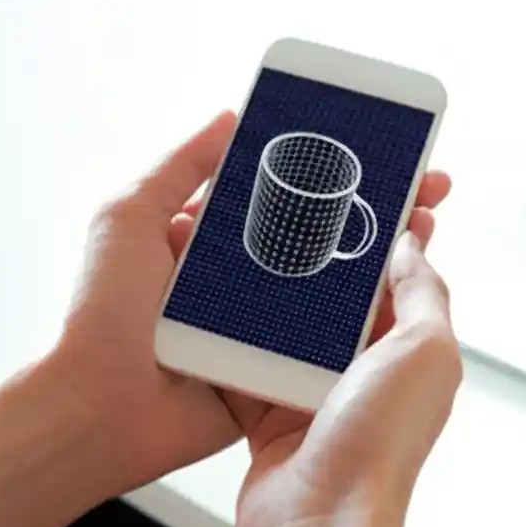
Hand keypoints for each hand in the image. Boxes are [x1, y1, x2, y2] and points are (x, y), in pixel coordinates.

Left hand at [45, 111, 454, 495]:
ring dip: (382, 260)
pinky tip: (401, 296)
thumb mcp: (129, 216)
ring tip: (426, 229)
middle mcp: (241, 280)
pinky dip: (363, 323)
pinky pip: (326, 341)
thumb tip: (229, 116)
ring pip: (333, 286)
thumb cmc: (100, 314)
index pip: (282, 193)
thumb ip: (180, 166)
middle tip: (426, 189)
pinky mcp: (275, 370)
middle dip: (376, 210)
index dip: (330, 171)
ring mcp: (262, 326)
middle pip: (322, 235)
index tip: (376, 151)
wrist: (99, 409)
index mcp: (208, 240)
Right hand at [223, 233, 460, 526]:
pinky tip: (221, 304)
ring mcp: (318, 389)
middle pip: (340, 292)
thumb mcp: (426, 350)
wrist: (318, 518)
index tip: (370, 190)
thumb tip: (414, 243)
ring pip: (291, 321)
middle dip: (319, 254)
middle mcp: (367, 369)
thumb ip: (423, 292)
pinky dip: (236, 336)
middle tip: (294, 210)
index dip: (390, 230)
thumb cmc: (379, 448)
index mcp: (412, 349)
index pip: (401, 273)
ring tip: (251, 246)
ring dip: (273, 291)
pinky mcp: (272, 409)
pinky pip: (251, 360)